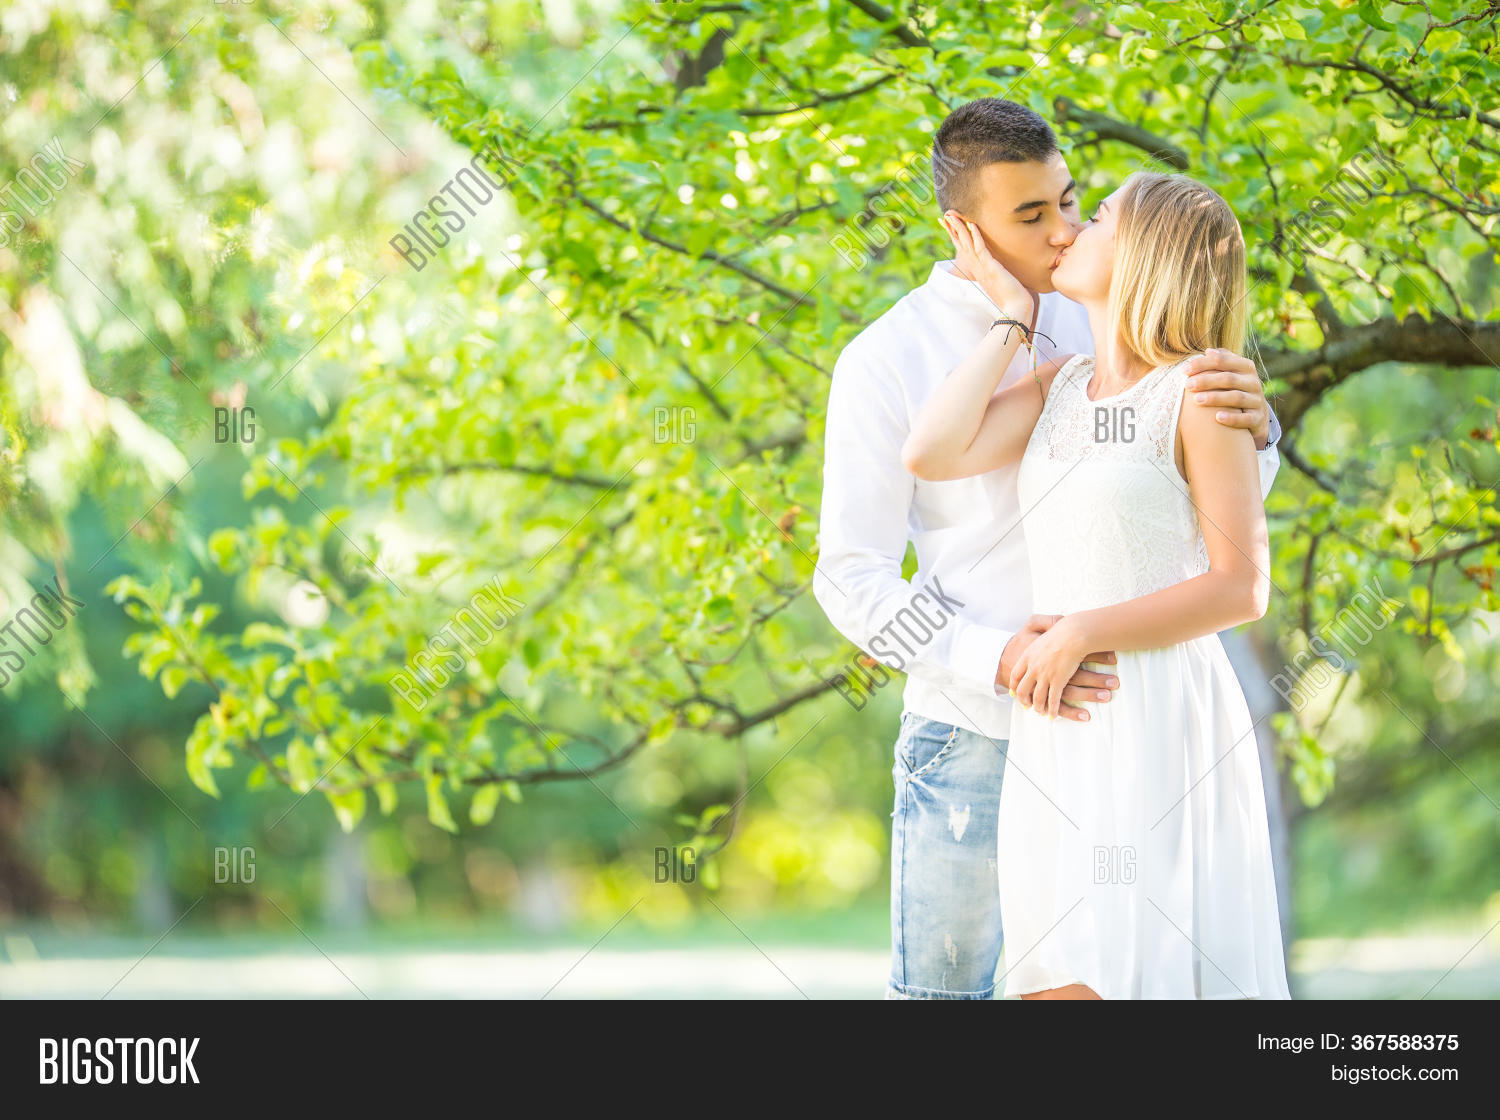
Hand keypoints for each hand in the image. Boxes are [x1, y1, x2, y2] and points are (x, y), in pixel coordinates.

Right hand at [943, 210, 1032, 321]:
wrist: (1016, 310)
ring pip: (968, 243)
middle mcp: (977, 267)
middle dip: (952, 230)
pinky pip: (981, 248)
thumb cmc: (1011, 300)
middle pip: (962, 244)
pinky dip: (976, 235)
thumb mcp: (1001, 284)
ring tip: (951, 215)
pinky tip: (971, 224)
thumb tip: (998, 275)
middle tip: (943, 216)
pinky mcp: (990, 267)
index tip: (948, 226)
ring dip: (960, 228)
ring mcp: (982, 267)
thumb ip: (996, 277)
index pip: (964, 249)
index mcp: (978, 270)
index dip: (956, 237)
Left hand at [997, 614, 1117, 722]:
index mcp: (1028, 656)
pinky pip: (1052, 701)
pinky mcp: (1057, 682)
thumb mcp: (1043, 631)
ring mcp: (1044, 676)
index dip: (1014, 685)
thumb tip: (1041, 637)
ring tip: (1041, 712)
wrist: (1073, 634)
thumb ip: (1039, 637)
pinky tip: (1053, 715)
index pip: (1016, 675)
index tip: (1014, 692)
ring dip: (1039, 708)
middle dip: (1024, 700)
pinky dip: (1052, 710)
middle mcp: (1033, 668)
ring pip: (1037, 698)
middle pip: (1023, 689)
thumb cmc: (1063, 630)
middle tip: (1027, 706)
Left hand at [1182, 348, 1270, 449]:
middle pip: (1229, 379)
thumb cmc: (1236, 389)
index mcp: (1246, 367)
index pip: (1223, 361)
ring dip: (1215, 398)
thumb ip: (1221, 361)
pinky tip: (1217, 417)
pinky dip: (1232, 418)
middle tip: (1187, 385)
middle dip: (1206, 381)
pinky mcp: (1258, 418)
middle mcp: (1253, 382)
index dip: (1202, 364)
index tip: (1184, 370)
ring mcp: (1256, 401)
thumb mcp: (1231, 373)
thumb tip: (1208, 351)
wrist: (1256, 414)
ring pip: (1236, 397)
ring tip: (1197, 400)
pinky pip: (1246, 418)